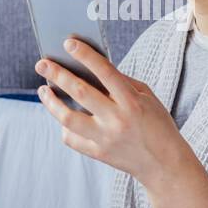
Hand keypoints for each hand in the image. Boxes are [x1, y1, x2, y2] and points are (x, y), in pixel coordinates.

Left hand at [35, 37, 187, 184]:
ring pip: (68, 118)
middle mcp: (117, 120)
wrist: (165, 165)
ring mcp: (106, 139)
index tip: (68, 42)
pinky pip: (72, 139)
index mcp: (133, 102)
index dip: (86, 55)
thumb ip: (122, 83)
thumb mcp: (148, 98)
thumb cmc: (157, 126)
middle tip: (42, 63)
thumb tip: (92, 68)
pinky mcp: (99, 154)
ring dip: (51, 102)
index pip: (105, 72)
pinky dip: (64, 127)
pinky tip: (61, 115)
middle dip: (58, 74)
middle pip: (80, 92)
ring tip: (43, 89)